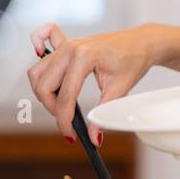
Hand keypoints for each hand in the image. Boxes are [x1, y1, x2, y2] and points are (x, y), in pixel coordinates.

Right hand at [26, 22, 162, 143]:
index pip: (65, 96)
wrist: (141, 42)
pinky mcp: (66, 43)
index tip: (70, 135)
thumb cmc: (133, 60)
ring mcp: (66, 44)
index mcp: (84, 57)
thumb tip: (93, 137)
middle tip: (68, 120)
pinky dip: (38, 52)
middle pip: (44, 86)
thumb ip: (102, 113)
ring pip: (37, 71)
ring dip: (44, 91)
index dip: (65, 120)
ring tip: (62, 103)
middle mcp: (70, 48)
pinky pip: (41, 41)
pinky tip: (41, 61)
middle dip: (53, 108)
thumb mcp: (120, 89)